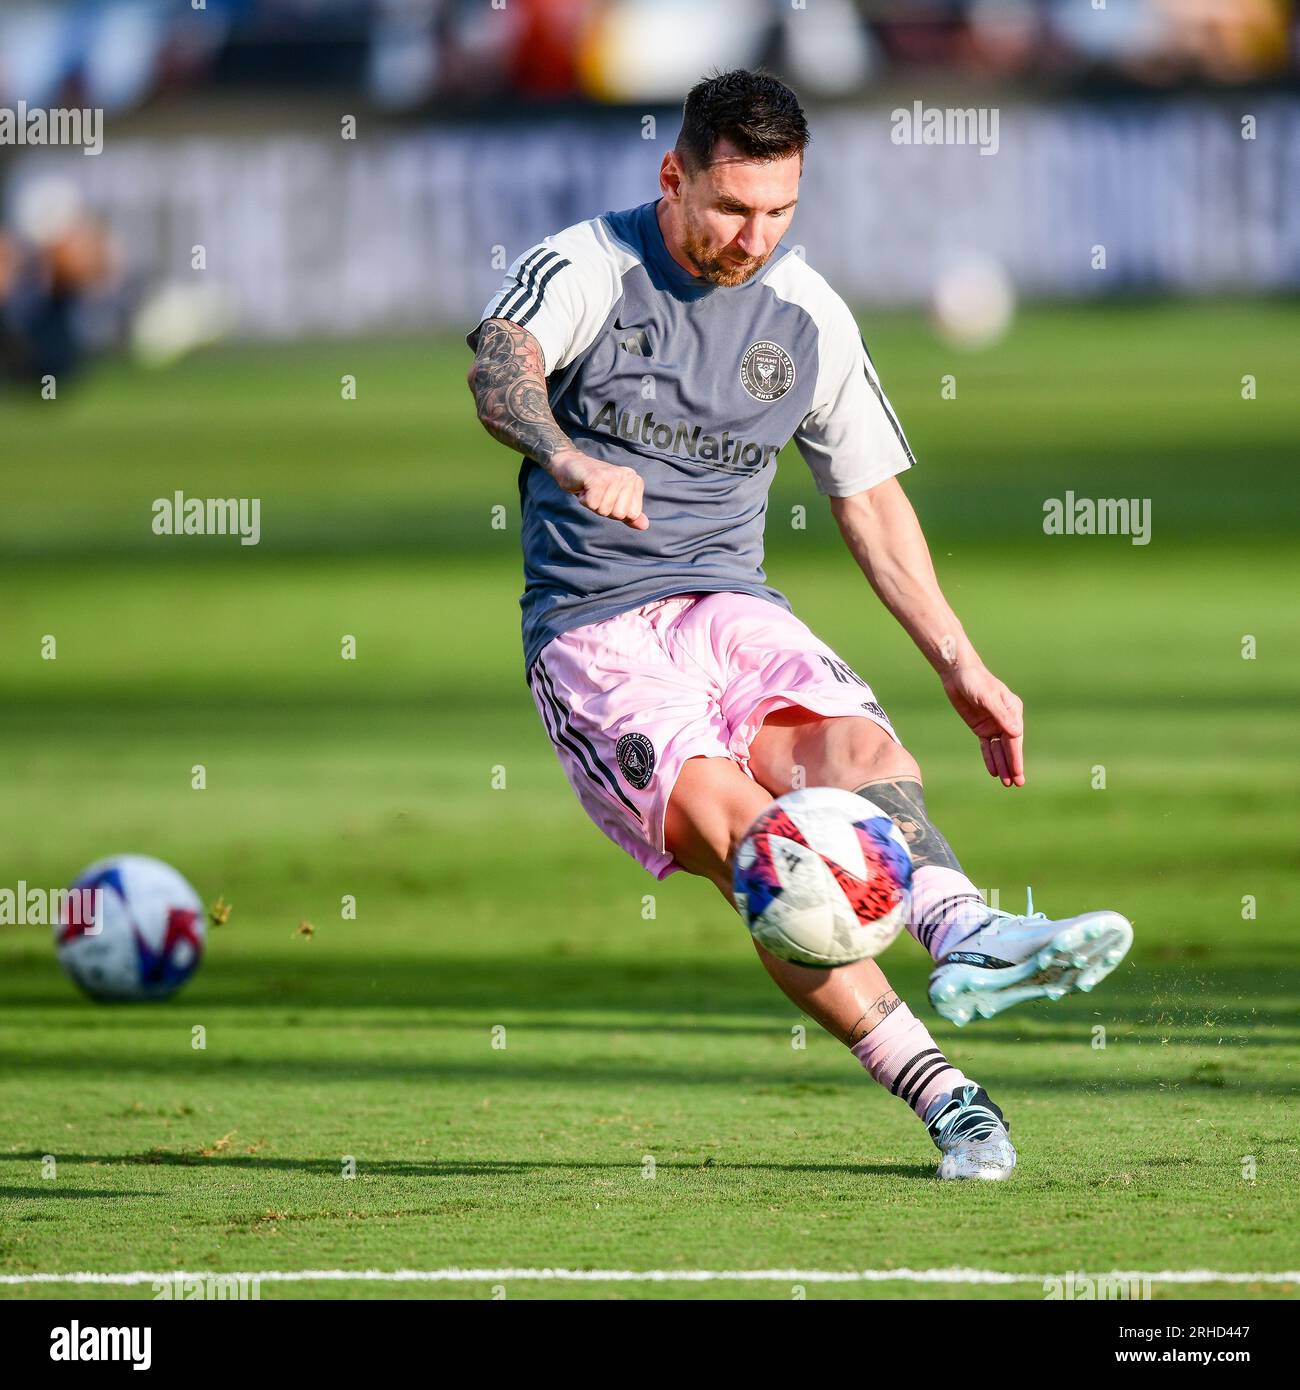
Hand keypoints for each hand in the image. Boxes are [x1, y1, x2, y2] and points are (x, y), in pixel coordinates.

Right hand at [549, 449, 648, 530]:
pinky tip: (584, 488)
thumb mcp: (615, 500)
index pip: (632, 514)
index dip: (616, 511)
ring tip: (591, 490)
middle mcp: (627, 476)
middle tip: (598, 493)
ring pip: (605, 510)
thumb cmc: (593, 485)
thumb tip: (645, 526)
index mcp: (635, 481)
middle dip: (604, 509)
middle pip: (619, 514)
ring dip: (593, 504)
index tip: (607, 497)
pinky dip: (584, 500)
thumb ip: (630, 514)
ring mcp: (613, 476)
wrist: (570, 465)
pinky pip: (593, 505)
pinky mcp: (597, 478)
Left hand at [940, 664, 1024, 786]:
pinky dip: (990, 758)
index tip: (1018, 773)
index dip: (1016, 757)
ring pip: (999, 749)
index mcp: (1012, 711)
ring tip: (1006, 783)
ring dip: (1003, 765)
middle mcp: (1005, 719)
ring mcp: (993, 724)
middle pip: (1009, 747)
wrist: (958, 673)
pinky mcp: (980, 727)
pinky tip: (994, 771)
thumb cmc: (975, 681)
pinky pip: (987, 746)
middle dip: (1013, 765)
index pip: (1014, 738)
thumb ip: (1000, 715)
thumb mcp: (987, 697)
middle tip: (1017, 784)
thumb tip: (1017, 733)